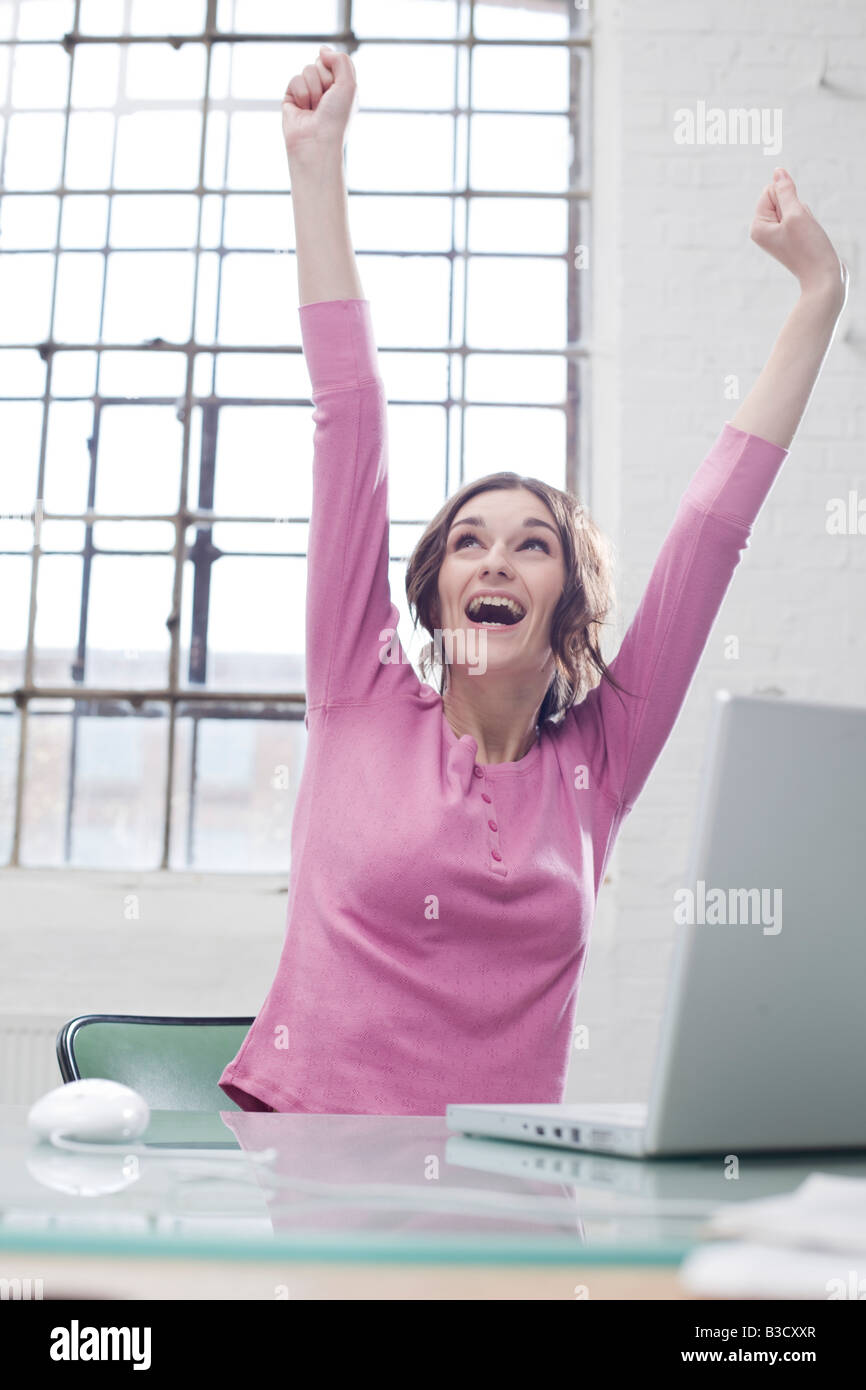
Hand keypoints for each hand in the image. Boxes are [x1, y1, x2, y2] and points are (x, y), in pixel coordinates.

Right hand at [282, 45, 357, 159]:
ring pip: (307, 70)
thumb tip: (322, 50)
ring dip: (313, 89)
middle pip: (320, 62)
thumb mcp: (349, 85)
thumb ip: (341, 60)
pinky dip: (301, 94)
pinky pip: (294, 79)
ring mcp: (308, 93)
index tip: (338, 92)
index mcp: (340, 88)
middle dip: (324, 80)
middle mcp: (324, 90)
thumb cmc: (336, 119)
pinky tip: (303, 110)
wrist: (317, 141)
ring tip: (314, 109)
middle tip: (325, 102)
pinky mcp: (291, 98)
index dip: (336, 72)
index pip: (334, 61)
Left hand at [749, 168, 848, 308]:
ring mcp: (777, 235)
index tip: (793, 220)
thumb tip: (778, 171)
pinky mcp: (790, 237)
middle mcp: (764, 230)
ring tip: (806, 234)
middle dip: (797, 208)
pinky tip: (810, 236)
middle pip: (782, 198)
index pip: (770, 191)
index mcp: (757, 226)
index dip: (787, 199)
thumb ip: (785, 190)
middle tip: (801, 229)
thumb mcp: (796, 213)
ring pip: (794, 207)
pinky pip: (801, 217)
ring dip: (805, 215)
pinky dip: (808, 222)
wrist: (823, 277)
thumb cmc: (808, 248)